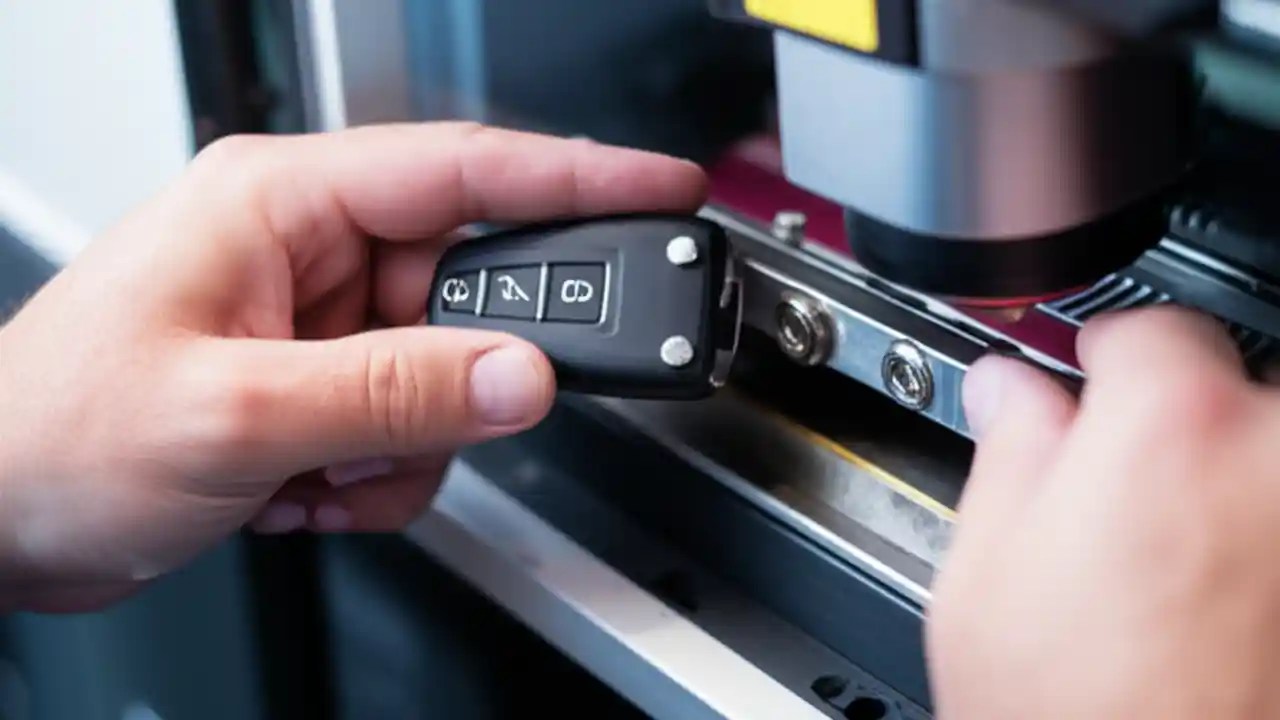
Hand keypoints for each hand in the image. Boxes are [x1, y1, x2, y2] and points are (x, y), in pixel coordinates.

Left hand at [0, 122, 706, 611]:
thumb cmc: (49, 432)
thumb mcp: (236, 413)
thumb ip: (392, 392)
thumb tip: (517, 376)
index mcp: (280, 202)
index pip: (465, 168)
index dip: (579, 173)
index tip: (662, 185)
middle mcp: (305, 251)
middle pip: (466, 289)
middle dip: (458, 375)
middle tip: (439, 420)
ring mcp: (315, 322)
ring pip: (445, 374)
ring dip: (403, 444)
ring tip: (318, 472)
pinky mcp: (317, 383)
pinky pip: (410, 424)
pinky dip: (377, 474)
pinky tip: (301, 487)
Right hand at [927, 306, 1279, 718]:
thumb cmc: (1066, 718)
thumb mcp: (979, 572)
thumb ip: (1010, 450)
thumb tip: (1012, 393)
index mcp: (1169, 429)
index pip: (1147, 328)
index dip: (1102, 356)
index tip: (1089, 378)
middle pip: (1235, 386)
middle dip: (1182, 423)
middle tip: (1127, 496)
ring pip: (1277, 460)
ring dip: (1239, 485)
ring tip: (1179, 570)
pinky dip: (1263, 546)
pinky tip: (1226, 606)